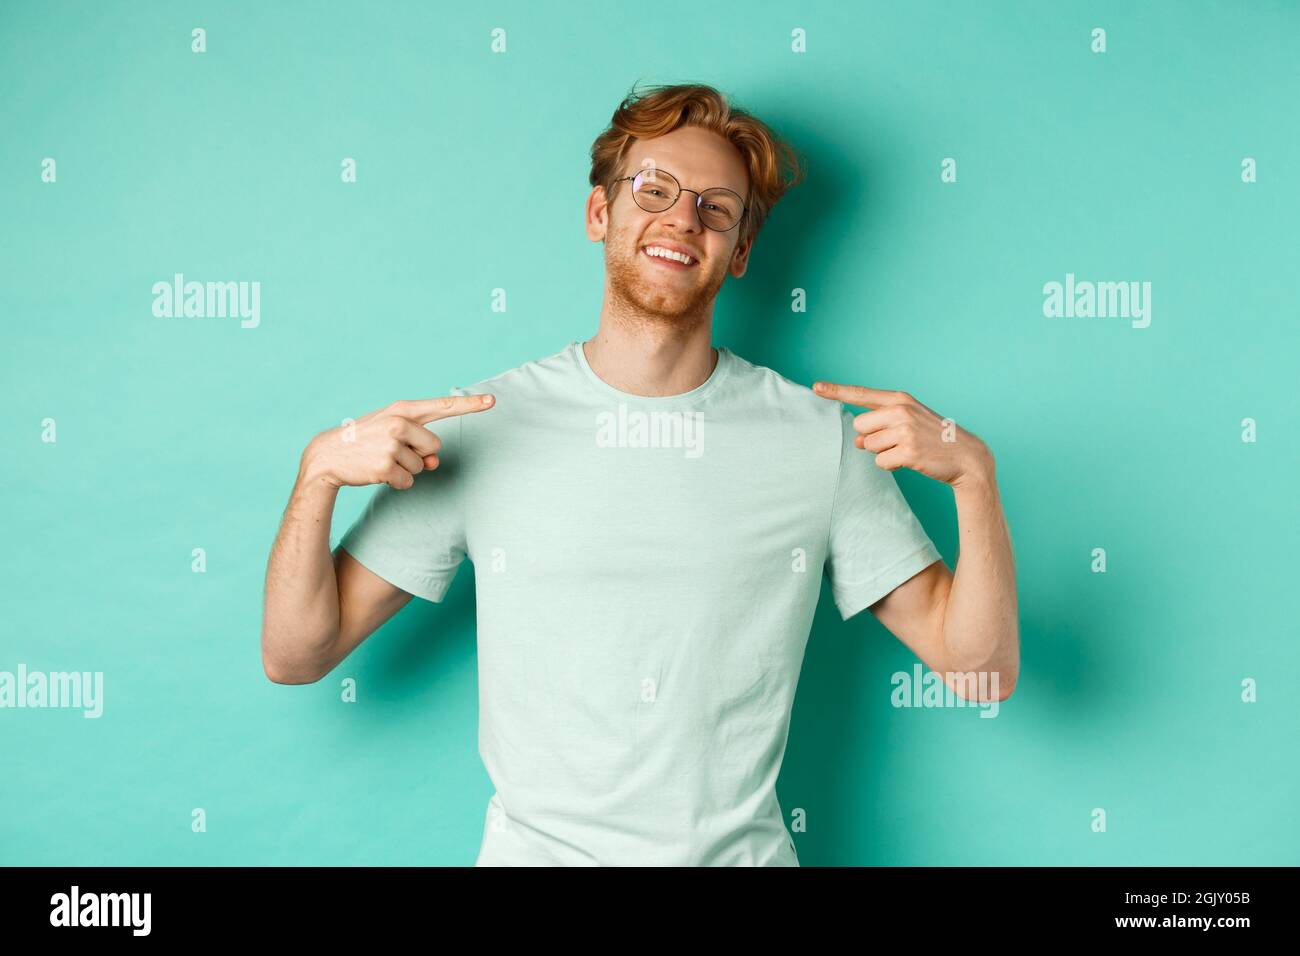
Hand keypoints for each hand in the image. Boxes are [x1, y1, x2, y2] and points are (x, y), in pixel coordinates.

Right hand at [301, 395, 494, 490]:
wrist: (328, 455)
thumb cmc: (366, 441)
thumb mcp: (392, 433)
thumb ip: (420, 441)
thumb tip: (434, 464)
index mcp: (403, 410)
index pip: (443, 406)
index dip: (470, 405)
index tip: (493, 401)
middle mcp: (399, 424)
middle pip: (435, 448)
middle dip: (419, 455)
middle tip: (392, 450)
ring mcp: (392, 445)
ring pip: (421, 467)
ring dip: (405, 469)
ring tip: (381, 460)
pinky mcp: (385, 467)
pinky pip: (408, 481)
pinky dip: (397, 482)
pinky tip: (378, 473)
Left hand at [812, 381, 990, 487]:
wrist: (965, 456)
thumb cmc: (933, 438)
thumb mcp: (909, 422)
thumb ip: (880, 425)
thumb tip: (855, 441)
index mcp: (900, 399)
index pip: (861, 394)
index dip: (836, 391)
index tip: (816, 387)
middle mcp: (901, 411)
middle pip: (859, 426)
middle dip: (871, 438)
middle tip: (896, 441)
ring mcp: (905, 430)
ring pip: (868, 446)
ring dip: (882, 452)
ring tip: (906, 449)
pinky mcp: (908, 451)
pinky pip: (880, 462)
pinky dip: (891, 465)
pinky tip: (909, 460)